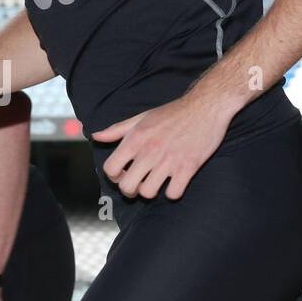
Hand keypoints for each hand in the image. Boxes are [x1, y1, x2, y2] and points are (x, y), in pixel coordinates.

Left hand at [91, 94, 232, 199]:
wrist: (205, 106)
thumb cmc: (172, 113)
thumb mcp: (141, 117)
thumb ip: (117, 129)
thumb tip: (96, 136)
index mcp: (135, 139)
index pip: (110, 169)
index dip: (113, 176)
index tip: (123, 174)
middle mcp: (149, 151)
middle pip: (127, 187)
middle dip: (129, 189)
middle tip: (138, 183)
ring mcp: (169, 161)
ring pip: (148, 193)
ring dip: (151, 191)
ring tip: (157, 182)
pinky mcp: (188, 167)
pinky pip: (173, 194)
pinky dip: (173, 192)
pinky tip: (175, 182)